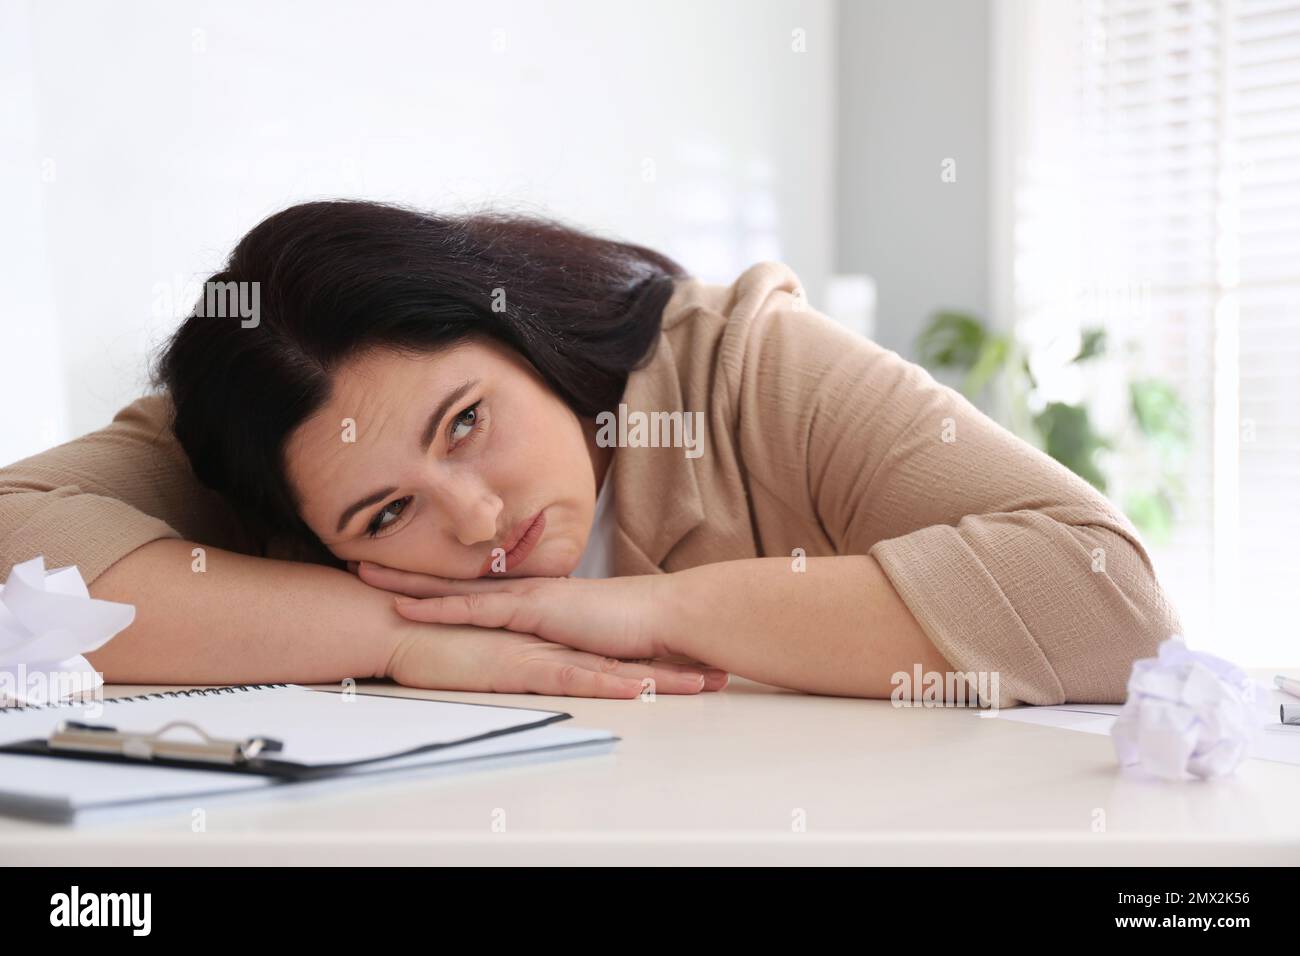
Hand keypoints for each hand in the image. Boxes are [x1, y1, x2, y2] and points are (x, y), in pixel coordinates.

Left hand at [354, 561, 724, 688]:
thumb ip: (563, 637)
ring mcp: (526, 598)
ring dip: (407, 582)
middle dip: (404, 571)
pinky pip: (475, 609)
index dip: (433, 580)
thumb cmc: (635, 628)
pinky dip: (438, 606)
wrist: (665, 615)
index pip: (473, 586)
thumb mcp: (588, 635)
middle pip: (452, 578)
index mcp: (532, 598)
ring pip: (453, 587)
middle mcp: (523, 591)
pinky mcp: (533, 611)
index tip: (397, 573)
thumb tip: (547, 647)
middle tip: (358, 560)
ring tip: (363, 574)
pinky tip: (405, 608)